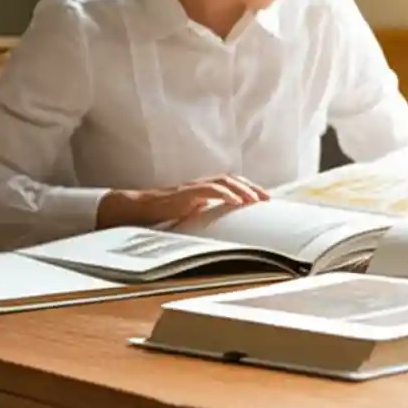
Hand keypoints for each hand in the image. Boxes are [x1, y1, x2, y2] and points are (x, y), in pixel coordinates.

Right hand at [96, 175, 270, 228]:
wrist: (139, 209)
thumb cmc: (164, 214)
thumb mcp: (192, 215)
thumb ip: (207, 216)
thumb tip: (226, 229)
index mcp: (205, 189)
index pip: (232, 183)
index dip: (250, 188)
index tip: (266, 199)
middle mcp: (201, 185)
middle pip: (233, 179)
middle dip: (252, 187)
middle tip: (267, 199)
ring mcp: (193, 188)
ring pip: (224, 181)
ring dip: (242, 190)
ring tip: (254, 200)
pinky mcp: (185, 193)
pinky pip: (209, 190)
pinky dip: (225, 194)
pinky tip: (236, 202)